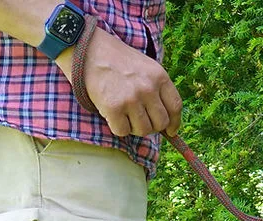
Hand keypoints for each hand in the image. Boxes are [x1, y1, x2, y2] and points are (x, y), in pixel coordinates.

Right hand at [59, 28, 181, 136]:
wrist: (87, 48)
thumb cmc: (116, 60)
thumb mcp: (145, 67)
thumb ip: (157, 89)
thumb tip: (166, 123)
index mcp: (159, 76)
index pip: (175, 107)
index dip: (174, 123)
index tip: (170, 131)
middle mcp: (148, 88)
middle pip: (161, 123)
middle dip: (152, 126)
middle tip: (140, 120)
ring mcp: (131, 98)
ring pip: (143, 130)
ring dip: (134, 128)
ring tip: (125, 115)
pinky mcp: (113, 108)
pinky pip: (123, 131)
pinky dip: (118, 128)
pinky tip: (112, 115)